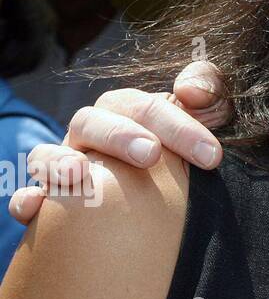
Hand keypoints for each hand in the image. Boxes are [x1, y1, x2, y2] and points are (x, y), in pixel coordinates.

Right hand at [6, 60, 229, 224]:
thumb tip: (189, 90)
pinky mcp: (51, 202)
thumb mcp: (210, 119)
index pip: (145, 106)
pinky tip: (34, 208)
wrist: (168, 202)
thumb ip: (210, 92)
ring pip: (48, 153)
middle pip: (94, 122)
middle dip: (121, 135)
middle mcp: (93, 134)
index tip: (211, 156)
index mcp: (129, 112)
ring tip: (78, 174)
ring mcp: (67, 165)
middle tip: (152, 156)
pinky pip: (29, 198)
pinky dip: (27, 201)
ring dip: (59, 161)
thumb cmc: (189, 151)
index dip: (178, 126)